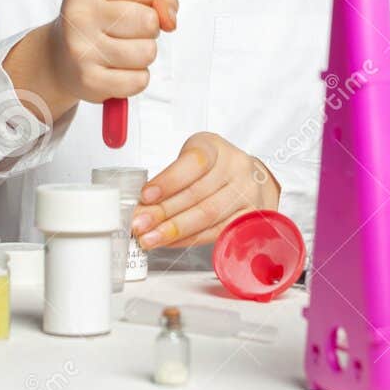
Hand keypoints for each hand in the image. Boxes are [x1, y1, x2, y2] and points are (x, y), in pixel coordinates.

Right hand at [46, 0, 177, 104]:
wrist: (60, 58)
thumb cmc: (100, 21)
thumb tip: (170, 20)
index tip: (134, 4)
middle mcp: (80, 14)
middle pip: (149, 21)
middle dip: (149, 28)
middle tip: (128, 31)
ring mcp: (82, 49)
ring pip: (147, 52)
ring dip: (143, 54)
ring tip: (123, 51)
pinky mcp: (90, 80)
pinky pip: (140, 80)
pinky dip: (136, 77)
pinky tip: (118, 70)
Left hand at [131, 132, 279, 248]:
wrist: (249, 179)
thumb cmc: (213, 168)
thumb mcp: (191, 161)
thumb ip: (169, 180)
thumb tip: (142, 208)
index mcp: (216, 147)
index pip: (193, 163)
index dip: (168, 181)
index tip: (145, 196)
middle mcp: (236, 167)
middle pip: (197, 194)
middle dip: (163, 212)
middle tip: (139, 225)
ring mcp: (247, 193)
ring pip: (207, 216)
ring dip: (174, 230)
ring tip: (150, 238)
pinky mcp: (250, 216)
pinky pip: (217, 231)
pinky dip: (189, 239)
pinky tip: (171, 242)